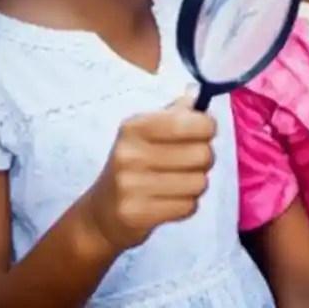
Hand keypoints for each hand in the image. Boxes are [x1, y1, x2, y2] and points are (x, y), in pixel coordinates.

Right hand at [81, 96, 216, 251]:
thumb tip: (197, 94)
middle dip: (205, 158)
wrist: (102, 213)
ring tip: (180, 182)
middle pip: (202, 154)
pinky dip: (187, 204)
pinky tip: (171, 200)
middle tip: (191, 162)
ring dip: (197, 183)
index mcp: (134, 127)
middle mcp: (130, 154)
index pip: (189, 121)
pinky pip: (189, 206)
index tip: (204, 131)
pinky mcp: (138, 214)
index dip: (207, 127)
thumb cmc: (133, 164)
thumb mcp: (146, 132)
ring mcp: (131, 186)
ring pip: (199, 182)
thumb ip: (175, 114)